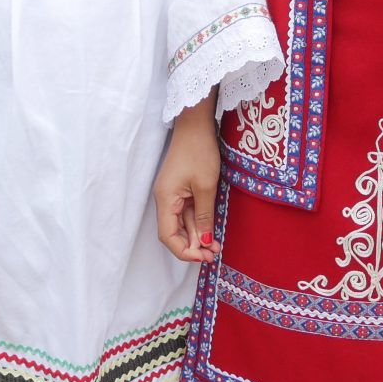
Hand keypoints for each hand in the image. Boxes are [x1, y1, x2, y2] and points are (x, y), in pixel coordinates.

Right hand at [154, 96, 222, 263]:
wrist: (196, 124)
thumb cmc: (200, 151)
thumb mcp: (206, 186)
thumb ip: (204, 217)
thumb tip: (205, 243)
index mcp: (165, 199)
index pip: (168, 236)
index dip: (184, 251)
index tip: (204, 257)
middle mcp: (165, 199)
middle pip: (174, 232)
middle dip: (193, 246)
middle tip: (214, 254)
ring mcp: (172, 194)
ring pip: (182, 224)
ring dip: (198, 236)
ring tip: (217, 246)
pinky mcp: (180, 189)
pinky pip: (186, 212)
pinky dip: (198, 223)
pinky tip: (211, 231)